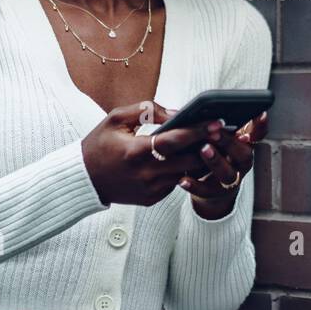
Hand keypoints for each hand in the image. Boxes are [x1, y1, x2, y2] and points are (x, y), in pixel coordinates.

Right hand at [81, 101, 225, 206]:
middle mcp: (145, 174)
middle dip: (209, 147)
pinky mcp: (152, 199)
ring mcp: (150, 189)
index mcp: (135, 152)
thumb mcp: (116, 118)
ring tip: (217, 145)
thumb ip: (147, 110)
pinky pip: (176, 184)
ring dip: (202, 160)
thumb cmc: (100, 143)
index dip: (198, 131)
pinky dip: (186, 172)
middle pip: (188, 161)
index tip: (216, 123)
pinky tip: (196, 159)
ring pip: (186, 174)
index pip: (174, 140)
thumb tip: (177, 112)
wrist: (84, 179)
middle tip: (226, 135)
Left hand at [177, 110, 268, 205]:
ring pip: (227, 174)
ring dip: (216, 161)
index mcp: (243, 145)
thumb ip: (211, 124)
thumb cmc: (213, 153)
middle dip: (230, 142)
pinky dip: (195, 185)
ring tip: (203, 149)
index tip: (261, 114)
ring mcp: (230, 179)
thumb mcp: (216, 136)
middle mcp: (241, 163)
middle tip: (215, 132)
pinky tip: (183, 179)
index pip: (257, 134)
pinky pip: (205, 191)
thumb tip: (193, 111)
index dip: (260, 126)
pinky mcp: (215, 193)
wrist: (210, 187)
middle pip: (243, 154)